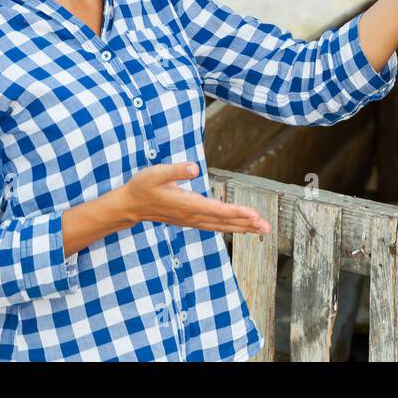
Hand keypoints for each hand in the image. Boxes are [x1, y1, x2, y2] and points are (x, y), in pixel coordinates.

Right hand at [117, 163, 269, 234]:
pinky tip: (242, 228)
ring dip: (242, 228)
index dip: (237, 212)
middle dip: (247, 224)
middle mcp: (192, 215)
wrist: (130, 206)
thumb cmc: (143, 186)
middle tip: (267, 227)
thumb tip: (195, 167)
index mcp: (186, 204)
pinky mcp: (191, 220)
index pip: (217, 210)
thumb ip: (176, 170)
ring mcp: (192, 220)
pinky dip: (231, 227)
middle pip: (224, 222)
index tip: (254, 215)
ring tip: (262, 230)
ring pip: (222, 226)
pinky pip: (215, 226)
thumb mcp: (156, 173)